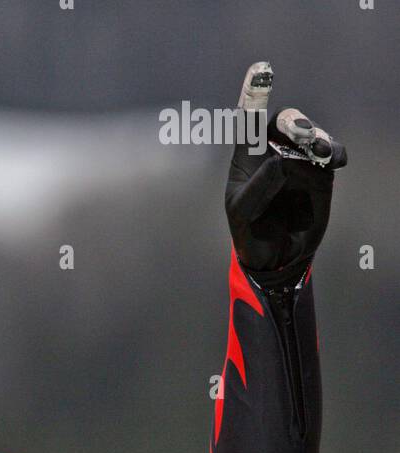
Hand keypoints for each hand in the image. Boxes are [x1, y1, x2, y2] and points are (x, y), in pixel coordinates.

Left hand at [225, 62, 346, 288]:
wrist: (273, 255)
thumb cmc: (249, 229)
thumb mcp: (242, 211)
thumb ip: (258, 187)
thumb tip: (283, 161)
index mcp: (248, 155)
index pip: (250, 120)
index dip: (254, 94)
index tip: (260, 72)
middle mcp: (275, 150)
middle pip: (286, 121)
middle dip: (294, 122)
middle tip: (299, 133)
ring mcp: (300, 160)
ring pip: (312, 136)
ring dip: (317, 139)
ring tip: (320, 152)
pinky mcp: (320, 174)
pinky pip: (330, 157)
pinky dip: (334, 153)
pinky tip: (334, 158)